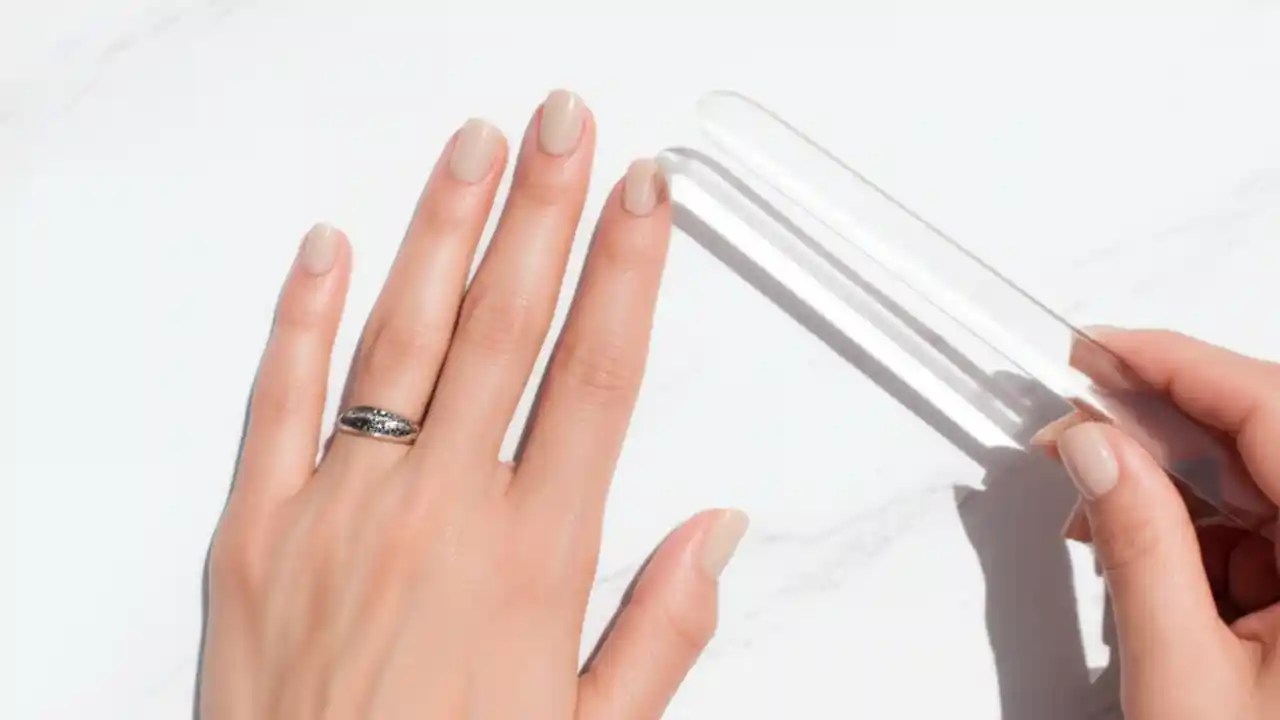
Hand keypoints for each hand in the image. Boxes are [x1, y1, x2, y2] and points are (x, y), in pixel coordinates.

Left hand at [198, 91, 747, 719]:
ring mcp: (338, 513)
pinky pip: (279, 400)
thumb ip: (663, 629)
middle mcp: (437, 514)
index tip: (647, 197)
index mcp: (533, 560)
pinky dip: (302, 314)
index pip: (598, 377)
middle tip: (566, 127)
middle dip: (544, 213)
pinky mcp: (252, 534)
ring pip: (399, 338)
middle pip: (505, 328)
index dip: (628, 273)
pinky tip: (329, 246)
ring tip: (475, 150)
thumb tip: (717, 530)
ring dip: (443, 231)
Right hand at [1041, 329, 1279, 717]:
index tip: (1095, 347)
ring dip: (1173, 490)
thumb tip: (1093, 448)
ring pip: (1261, 486)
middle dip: (1161, 430)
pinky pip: (1264, 532)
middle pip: (1267, 441)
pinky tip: (1149, 558)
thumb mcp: (1184, 674)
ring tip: (1097, 517)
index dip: (1178, 364)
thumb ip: (1138, 546)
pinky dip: (1198, 535)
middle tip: (1074, 430)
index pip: (1274, 412)